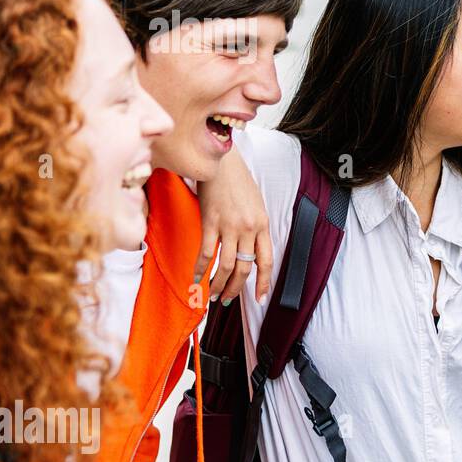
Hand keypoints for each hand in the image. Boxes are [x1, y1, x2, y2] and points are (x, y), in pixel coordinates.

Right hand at [194, 145, 272, 304]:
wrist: (221, 161)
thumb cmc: (238, 182)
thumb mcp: (257, 206)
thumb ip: (256, 228)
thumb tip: (250, 251)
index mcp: (263, 225)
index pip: (266, 261)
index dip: (264, 283)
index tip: (260, 298)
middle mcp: (249, 228)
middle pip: (244, 268)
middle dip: (236, 289)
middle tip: (227, 300)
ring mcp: (229, 226)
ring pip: (225, 265)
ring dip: (218, 284)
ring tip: (212, 295)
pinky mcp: (210, 222)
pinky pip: (206, 253)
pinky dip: (200, 269)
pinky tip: (195, 279)